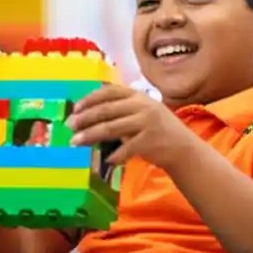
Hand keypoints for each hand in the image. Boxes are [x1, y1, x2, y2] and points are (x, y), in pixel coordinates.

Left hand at [66, 84, 194, 169]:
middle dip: (84, 119)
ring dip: (90, 136)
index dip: (90, 99)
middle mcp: (141, 106)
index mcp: (137, 96)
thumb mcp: (142, 111)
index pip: (109, 92)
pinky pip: (126, 148)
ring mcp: (146, 123)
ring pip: (111, 128)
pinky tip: (107, 160)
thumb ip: (121, 109)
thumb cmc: (156, 129)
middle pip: (106, 110)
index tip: (75, 108)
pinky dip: (114, 155)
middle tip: (69, 126)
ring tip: (75, 142)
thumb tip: (86, 114)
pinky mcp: (150, 141)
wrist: (182, 147)